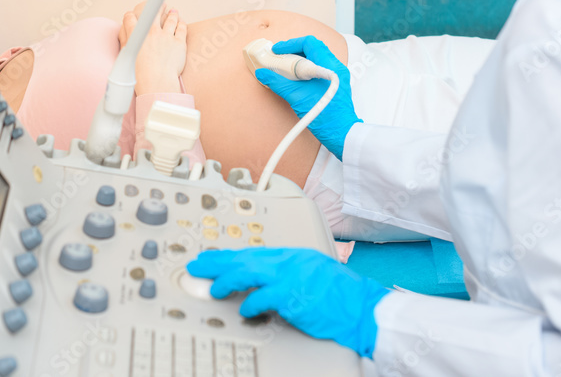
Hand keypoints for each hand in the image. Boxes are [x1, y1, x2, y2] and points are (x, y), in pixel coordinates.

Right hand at [118, 2, 185, 94]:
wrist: (156, 83)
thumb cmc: (140, 75)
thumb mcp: (126, 57)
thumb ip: (125, 41)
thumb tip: (125, 32)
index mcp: (137, 35)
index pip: (131, 18)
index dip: (131, 16)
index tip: (133, 15)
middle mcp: (151, 32)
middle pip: (154, 13)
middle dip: (157, 7)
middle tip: (161, 5)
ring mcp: (166, 36)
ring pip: (171, 19)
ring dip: (172, 13)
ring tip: (173, 11)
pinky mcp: (179, 42)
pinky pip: (182, 28)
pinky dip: (181, 23)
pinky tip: (181, 21)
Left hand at [187, 247, 389, 358]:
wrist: (361, 307)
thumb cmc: (341, 294)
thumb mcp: (312, 271)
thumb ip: (288, 272)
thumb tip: (261, 280)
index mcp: (293, 255)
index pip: (253, 252)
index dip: (228, 255)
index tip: (211, 259)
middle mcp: (289, 262)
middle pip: (245, 258)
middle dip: (218, 262)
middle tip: (199, 266)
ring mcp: (290, 278)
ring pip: (248, 272)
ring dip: (228, 280)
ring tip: (214, 288)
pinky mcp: (293, 297)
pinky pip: (263, 298)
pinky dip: (250, 303)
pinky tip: (243, 308)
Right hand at [254, 35, 361, 158]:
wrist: (341, 134)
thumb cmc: (325, 117)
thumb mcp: (296, 97)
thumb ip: (277, 82)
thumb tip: (262, 73)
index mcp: (329, 65)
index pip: (309, 42)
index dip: (290, 44)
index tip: (277, 51)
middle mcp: (335, 67)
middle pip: (312, 48)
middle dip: (293, 51)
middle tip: (279, 57)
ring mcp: (337, 75)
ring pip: (315, 58)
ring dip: (299, 60)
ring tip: (285, 68)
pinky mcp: (335, 84)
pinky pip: (319, 69)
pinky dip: (305, 70)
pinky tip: (295, 79)